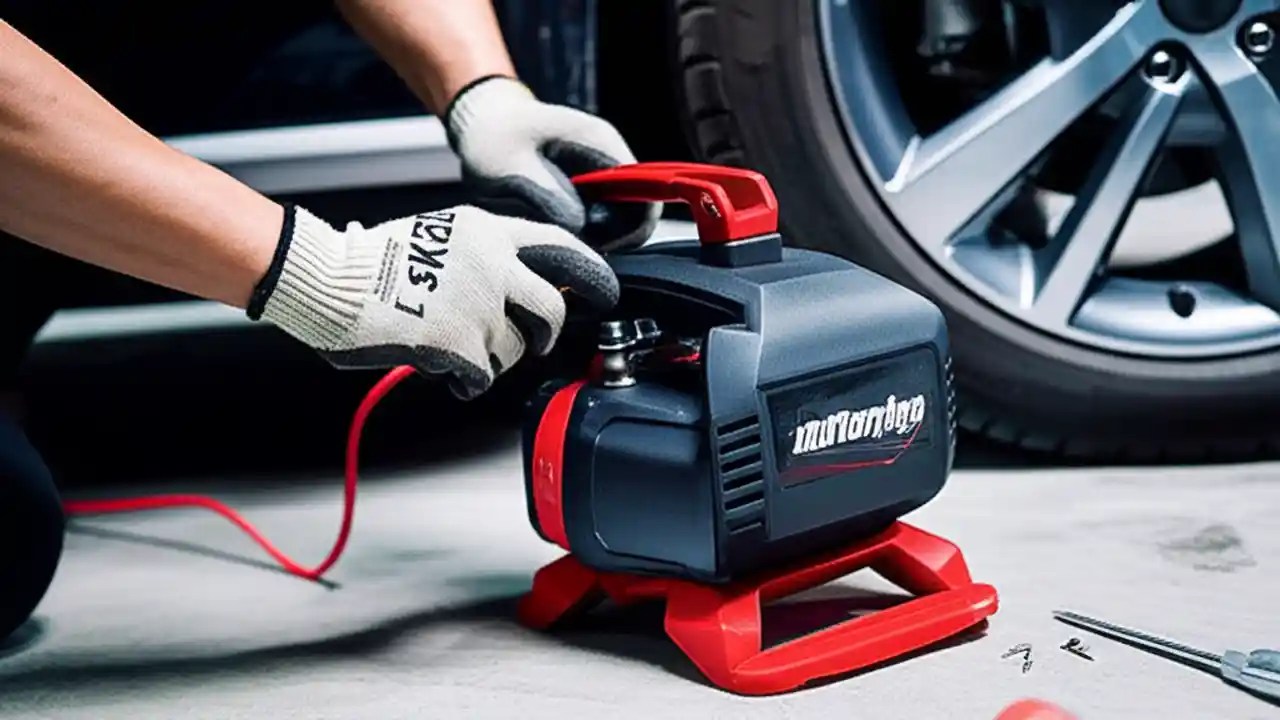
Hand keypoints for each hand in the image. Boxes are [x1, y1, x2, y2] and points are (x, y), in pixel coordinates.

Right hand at [251, 204, 618, 398]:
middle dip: (545, 334)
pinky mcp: (459, 342)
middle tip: (532, 343)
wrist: (328, 278)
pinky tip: (444, 371)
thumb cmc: (371, 262)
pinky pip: (482, 377)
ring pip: (514, 350)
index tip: (606, 291)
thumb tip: (520, 294)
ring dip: (490, 359)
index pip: (561, 247)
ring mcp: (478, 304)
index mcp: (488, 232)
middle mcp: (492, 264)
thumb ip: (485, 259)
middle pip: (551, 309)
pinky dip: (466, 382)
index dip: (591, 273)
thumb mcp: (438, 236)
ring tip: (454, 349)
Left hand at [444, 75, 660, 252]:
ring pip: (619, 220)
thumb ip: (548, 196)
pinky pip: (600, 220)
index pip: (647, 190)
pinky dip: (583, 232)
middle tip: (569, 242)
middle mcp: (609, 157)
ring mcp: (601, 173)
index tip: (596, 242)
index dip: (632, 225)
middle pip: (637, 211)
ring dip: (594, 236)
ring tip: (555, 232)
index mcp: (600, 142)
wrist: (482, 124)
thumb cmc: (493, 138)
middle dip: (610, 236)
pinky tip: (553, 228)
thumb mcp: (510, 167)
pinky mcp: (589, 189)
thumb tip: (581, 228)